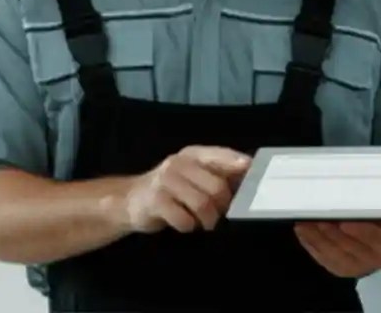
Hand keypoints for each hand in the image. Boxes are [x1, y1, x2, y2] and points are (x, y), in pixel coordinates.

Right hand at [123, 145, 251, 234]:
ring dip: (208, 220)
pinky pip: (183, 218)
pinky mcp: (155, 200)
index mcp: (193, 155)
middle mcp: (180, 163)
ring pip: (202, 203)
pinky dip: (188, 226)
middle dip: (223, 205)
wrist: (129, 199)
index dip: (237, 163)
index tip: (251, 171)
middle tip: (219, 214)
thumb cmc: (170, 189)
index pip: (220, 155)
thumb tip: (249, 177)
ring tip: (204, 223)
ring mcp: (166, 180)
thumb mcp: (192, 175)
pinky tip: (185, 224)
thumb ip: (217, 174)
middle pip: (216, 186)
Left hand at [294, 189, 380, 277]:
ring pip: (332, 254)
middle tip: (314, 215)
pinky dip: (311, 246)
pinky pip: (324, 259)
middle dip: (329, 231)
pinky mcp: (342, 269)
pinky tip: (302, 232)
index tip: (344, 221)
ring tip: (303, 221)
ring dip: (316, 238)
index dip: (359, 231)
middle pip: (348, 245)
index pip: (374, 239)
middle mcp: (373, 259)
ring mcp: (356, 266)